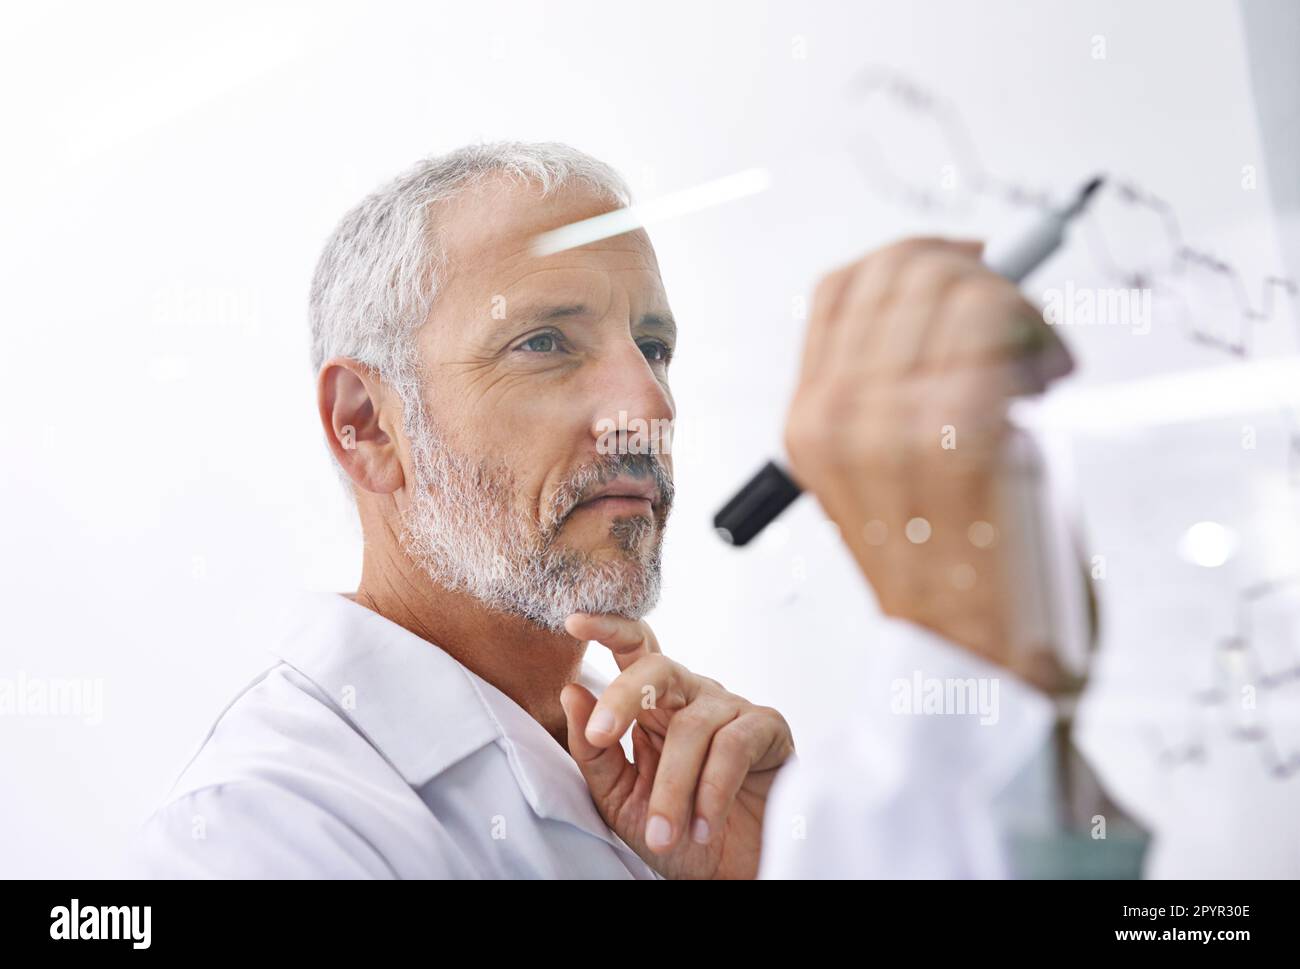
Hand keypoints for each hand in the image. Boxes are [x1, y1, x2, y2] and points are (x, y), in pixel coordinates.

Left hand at [559, 613, 794, 879]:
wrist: (727, 873)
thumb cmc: (676, 832)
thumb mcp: (620, 797)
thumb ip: (593, 751)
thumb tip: (572, 692)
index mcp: (654, 704)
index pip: (632, 651)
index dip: (607, 628)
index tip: (572, 623)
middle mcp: (692, 695)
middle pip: (657, 668)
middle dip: (623, 697)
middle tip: (600, 736)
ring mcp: (731, 708)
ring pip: (692, 726)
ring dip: (672, 788)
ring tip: (664, 833)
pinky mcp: (768, 728)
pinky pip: (733, 746)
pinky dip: (712, 791)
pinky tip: (704, 825)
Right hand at [783, 238, 1073, 690]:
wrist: (970, 664)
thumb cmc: (945, 567)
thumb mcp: (879, 472)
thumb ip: (890, 386)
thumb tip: (956, 286)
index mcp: (807, 422)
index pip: (844, 285)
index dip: (916, 257)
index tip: (974, 269)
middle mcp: (835, 417)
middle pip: (901, 270)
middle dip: (979, 274)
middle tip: (1023, 321)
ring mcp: (891, 426)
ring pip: (957, 287)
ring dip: (1018, 306)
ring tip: (1041, 361)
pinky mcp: (962, 438)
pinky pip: (998, 328)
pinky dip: (1039, 336)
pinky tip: (1053, 378)